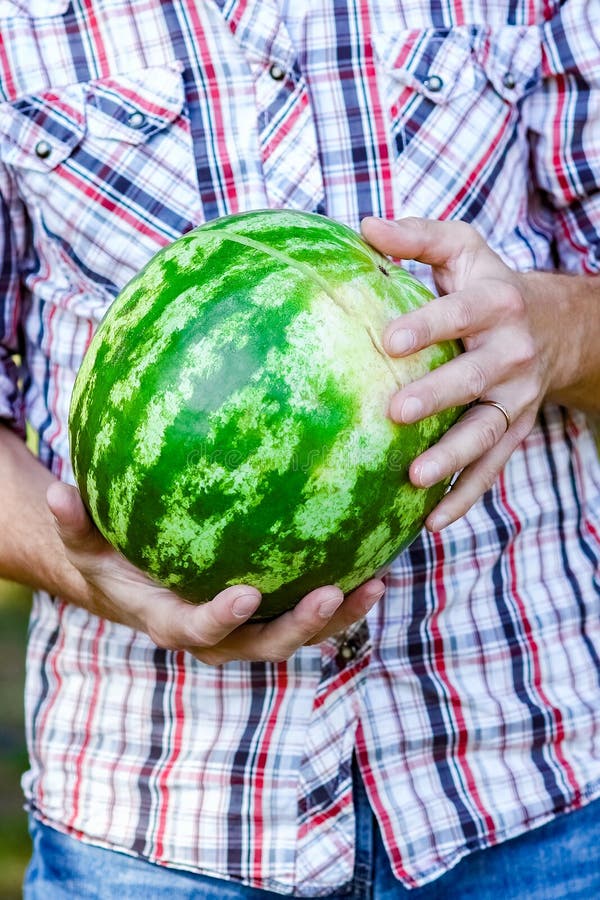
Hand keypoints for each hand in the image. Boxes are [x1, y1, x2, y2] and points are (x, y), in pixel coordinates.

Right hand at [47, 482, 384, 664]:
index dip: (223, 620)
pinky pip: (309, 608)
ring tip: (378, 581)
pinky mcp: (270, 611)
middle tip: (334, 592)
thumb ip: (76, 523)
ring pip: (299, 633)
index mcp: (173, 622)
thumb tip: (58, 490)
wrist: (138, 584)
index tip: (248, 594)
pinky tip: (376, 557)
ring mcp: (248, 627)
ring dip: (341, 615)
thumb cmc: (111, 560)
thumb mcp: (86, 544)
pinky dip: (343, 593)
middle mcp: (218, 634)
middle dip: (302, 627)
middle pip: (265, 645)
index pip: (199, 631)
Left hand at [361, 216, 561, 529]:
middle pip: (474, 379)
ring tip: (415, 478)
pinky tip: (432, 522)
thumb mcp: (463, 250)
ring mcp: (516, 399)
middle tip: (395, 413)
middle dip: (438, 397)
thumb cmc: (489, 285)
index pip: (461, 314)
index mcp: (496, 304)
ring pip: (486, 432)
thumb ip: (418, 238)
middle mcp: (512, 354)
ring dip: (453, 458)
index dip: (429, 326)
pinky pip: (492, 468)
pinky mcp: (514, 431)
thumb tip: (363, 227)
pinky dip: (466, 496)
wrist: (555, 327)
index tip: (389, 341)